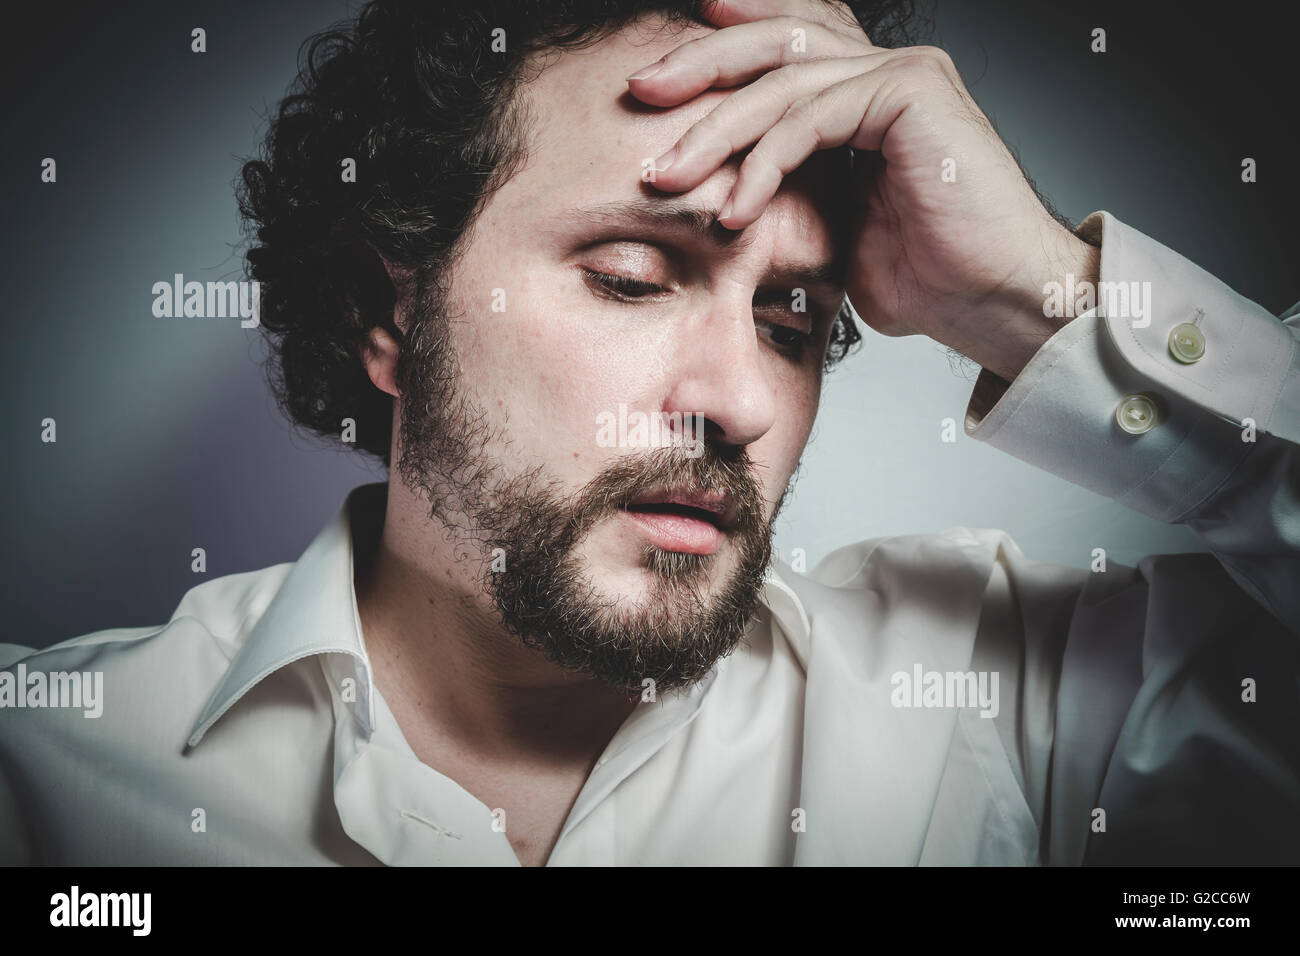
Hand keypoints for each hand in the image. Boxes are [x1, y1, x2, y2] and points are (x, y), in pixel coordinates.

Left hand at [626, 0, 1098, 381]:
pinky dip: (764, 163)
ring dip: (714, 129)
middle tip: (638, 90)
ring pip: (784, 79)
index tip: (661, 69)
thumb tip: (726, 206)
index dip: (725, 41)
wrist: (995, 303)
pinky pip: (812, 118)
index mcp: (866, 94)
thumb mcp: (834, 231)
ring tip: (664, 176)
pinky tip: (734, 209)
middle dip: (698, 63)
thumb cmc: (927, 278)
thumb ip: (791, 196)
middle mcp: (886, 70)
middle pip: (775, 40)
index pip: (786, 44)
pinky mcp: (911, 93)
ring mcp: (902, 75)